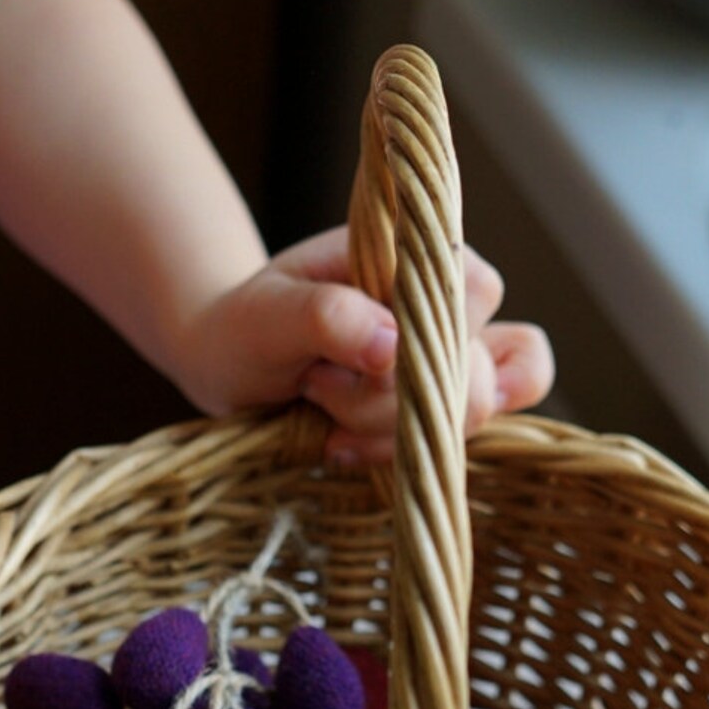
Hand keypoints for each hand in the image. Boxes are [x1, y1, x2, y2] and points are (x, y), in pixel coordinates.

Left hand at [175, 225, 554, 461]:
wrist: (232, 368)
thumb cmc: (250, 327)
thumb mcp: (268, 313)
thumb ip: (328, 316)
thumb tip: (392, 347)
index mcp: (418, 253)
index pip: (474, 296)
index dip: (416, 343)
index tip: (331, 360)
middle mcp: (450, 302)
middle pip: (476, 369)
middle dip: (383, 399)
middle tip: (314, 384)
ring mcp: (454, 358)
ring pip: (472, 412)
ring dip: (385, 430)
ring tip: (323, 411)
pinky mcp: (441, 407)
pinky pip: (466, 437)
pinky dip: (405, 455)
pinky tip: (348, 445)